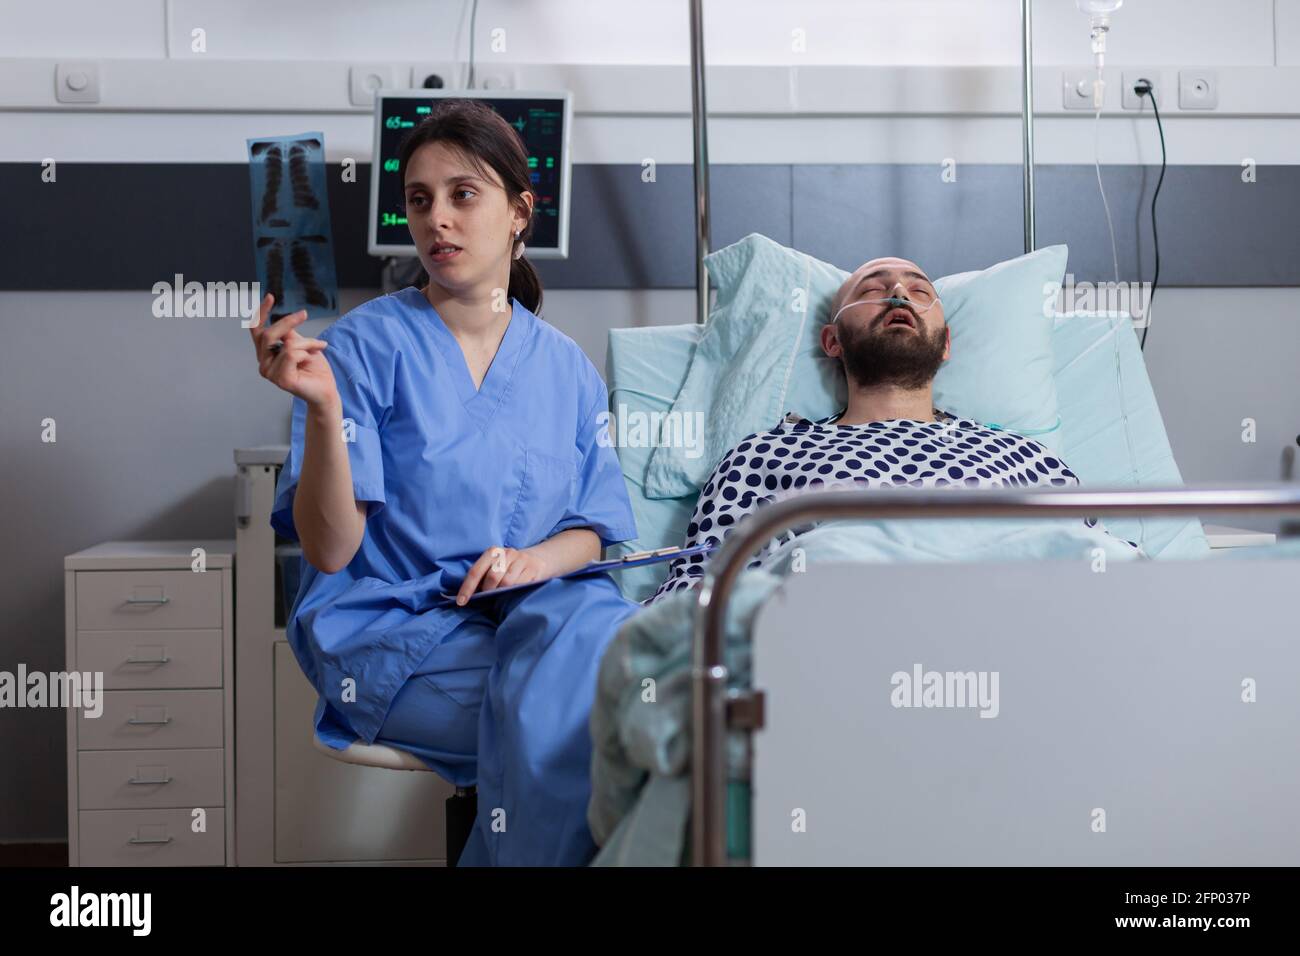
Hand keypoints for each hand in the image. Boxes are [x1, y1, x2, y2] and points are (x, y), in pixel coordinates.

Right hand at [249, 293, 338, 409]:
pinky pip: (292, 354)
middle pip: (269, 333)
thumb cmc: (315, 368)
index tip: (270, 296)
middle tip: (304, 314)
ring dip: (306, 343)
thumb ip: (289, 334)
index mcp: (266, 353)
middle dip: (288, 322)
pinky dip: (306, 353)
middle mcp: (264, 363)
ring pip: (286, 344)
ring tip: (317, 348)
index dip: (261, 313)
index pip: (257, 331)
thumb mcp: (302, 344)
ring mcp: (270, 373)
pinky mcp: (281, 379)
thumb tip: (284, 319)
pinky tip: (310, 361)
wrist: (326, 389)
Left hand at [456, 545, 552, 604]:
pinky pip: (522, 586)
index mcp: (493, 552)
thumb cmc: (509, 566)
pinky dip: (516, 593)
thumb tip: (466, 597)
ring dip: (503, 594)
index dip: (467, 588)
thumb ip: (483, 576)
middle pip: (492, 577)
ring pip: (508, 583)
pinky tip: (515, 594)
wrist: (537, 558)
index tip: (461, 602)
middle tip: (489, 598)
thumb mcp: (495, 565)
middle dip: (488, 591)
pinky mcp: (535, 569)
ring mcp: (523, 560)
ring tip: (502, 596)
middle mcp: (508, 553)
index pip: (476, 571)